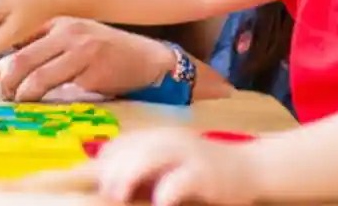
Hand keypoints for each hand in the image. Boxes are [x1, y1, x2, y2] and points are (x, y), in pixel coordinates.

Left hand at [0, 17, 172, 100]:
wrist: (147, 58)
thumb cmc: (105, 56)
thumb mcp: (70, 46)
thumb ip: (40, 56)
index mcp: (57, 24)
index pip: (15, 42)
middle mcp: (65, 32)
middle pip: (18, 58)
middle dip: (4, 82)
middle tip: (4, 95)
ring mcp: (78, 48)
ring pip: (34, 72)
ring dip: (21, 92)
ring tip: (19, 100)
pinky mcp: (91, 67)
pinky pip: (56, 84)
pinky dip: (41, 95)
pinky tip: (38, 101)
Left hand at [96, 128, 260, 204]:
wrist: (252, 168)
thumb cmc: (202, 171)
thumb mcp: (168, 165)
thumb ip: (140, 169)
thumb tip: (102, 182)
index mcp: (154, 137)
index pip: (116, 146)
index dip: (98, 165)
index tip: (85, 185)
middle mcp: (168, 139)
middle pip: (128, 148)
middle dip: (111, 171)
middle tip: (106, 194)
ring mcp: (188, 153)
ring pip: (150, 156)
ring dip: (129, 176)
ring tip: (118, 196)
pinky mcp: (206, 172)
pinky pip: (181, 180)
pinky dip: (166, 191)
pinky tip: (160, 203)